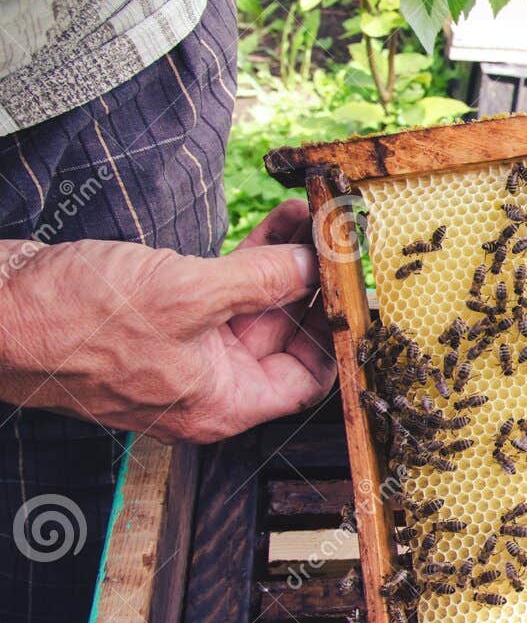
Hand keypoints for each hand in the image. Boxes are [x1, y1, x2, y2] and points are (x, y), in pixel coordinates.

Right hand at [0, 199, 335, 443]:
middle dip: (314, 286)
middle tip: (340, 242)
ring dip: (285, 263)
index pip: (307, 380)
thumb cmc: (72, 322)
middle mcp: (206, 384)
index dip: (337, 335)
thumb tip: (311, 268)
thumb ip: (259, 282)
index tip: (358, 292)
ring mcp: (181, 350)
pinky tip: (274, 227)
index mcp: (221, 403)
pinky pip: (217, 291)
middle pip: (284, 336)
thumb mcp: (187, 294)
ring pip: (253, 307)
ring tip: (313, 220)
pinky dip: (247, 261)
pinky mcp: (156, 316)